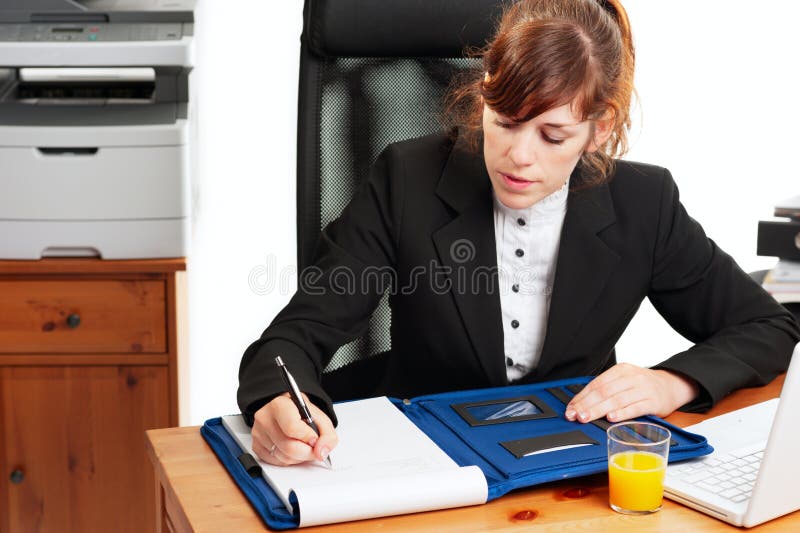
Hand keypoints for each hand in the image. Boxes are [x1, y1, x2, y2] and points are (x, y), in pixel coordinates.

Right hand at [251, 392, 338, 465]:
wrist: (286, 411)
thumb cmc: (301, 413)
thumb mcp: (320, 418)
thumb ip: (327, 435)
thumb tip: (321, 452)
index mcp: (280, 405)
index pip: (292, 428)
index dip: (307, 438)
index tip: (315, 439)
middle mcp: (265, 417)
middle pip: (288, 446)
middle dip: (306, 452)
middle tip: (313, 448)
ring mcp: (258, 432)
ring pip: (283, 457)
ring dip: (298, 457)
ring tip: (303, 446)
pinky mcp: (256, 446)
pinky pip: (275, 462)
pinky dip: (288, 460)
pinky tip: (292, 449)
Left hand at [565, 363, 698, 422]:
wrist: (671, 385)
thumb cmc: (642, 386)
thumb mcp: (624, 381)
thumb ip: (607, 390)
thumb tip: (582, 405)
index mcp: (620, 370)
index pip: (596, 384)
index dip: (582, 397)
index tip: (571, 409)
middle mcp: (631, 377)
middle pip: (604, 391)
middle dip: (587, 405)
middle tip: (575, 415)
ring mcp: (643, 389)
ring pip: (616, 399)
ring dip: (599, 410)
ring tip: (587, 417)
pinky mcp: (653, 402)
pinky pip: (635, 407)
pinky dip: (622, 413)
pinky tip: (611, 418)